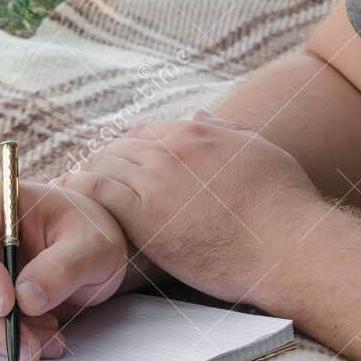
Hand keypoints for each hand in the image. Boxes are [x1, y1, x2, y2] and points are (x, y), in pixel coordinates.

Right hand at [0, 178, 143, 360]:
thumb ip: (61, 268)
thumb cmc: (92, 233)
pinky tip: (43, 338)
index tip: (9, 305)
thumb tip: (26, 300)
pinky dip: (9, 344)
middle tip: (30, 346)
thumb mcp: (91, 245)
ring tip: (50, 340)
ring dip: (4, 339)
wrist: (94, 250)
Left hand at [55, 110, 321, 306]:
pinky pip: (97, 193)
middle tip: (88, 181)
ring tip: (74, 194)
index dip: (130, 150)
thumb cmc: (285, 205)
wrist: (286, 246)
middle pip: (120, 147)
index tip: (122, 167)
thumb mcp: (261, 151)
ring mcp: (155, 178)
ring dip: (90, 178)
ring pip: (104, 165)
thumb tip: (200, 114)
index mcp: (197, 131)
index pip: (146, 132)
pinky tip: (74, 206)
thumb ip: (228, 131)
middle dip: (105, 163)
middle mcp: (171, 147)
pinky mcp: (143, 213)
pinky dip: (82, 195)